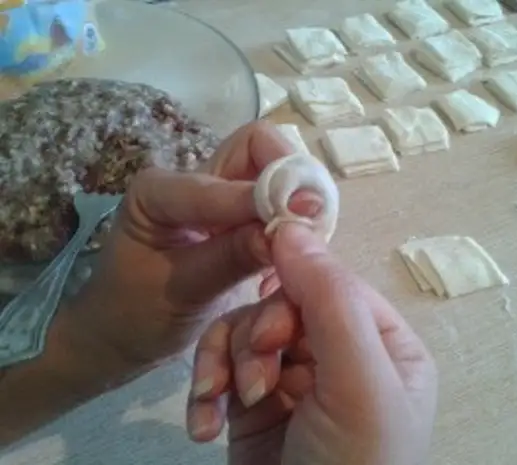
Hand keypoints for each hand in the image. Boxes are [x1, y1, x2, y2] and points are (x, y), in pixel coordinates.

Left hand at [67, 121, 294, 374]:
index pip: (225, 173)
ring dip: (297, 196)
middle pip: (256, 147)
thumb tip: (285, 232)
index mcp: (161, 190)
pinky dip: (294, 217)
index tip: (305, 217)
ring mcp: (217, 198)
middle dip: (290, 174)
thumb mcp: (180, 290)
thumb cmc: (135, 314)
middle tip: (312, 218)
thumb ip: (230, 257)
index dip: (267, 191)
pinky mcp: (236, 219)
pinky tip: (297, 250)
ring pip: (272, 170)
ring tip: (309, 237)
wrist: (124, 333)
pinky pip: (276, 201)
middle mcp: (193, 181)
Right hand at [187, 223, 437, 464]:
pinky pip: (221, 369)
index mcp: (383, 342)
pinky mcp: (253, 404)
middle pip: (282, 303)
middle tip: (255, 376)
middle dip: (259, 334)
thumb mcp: (358, 381)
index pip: (332, 283)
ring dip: (226, 361)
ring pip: (245, 330)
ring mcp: (293, 378)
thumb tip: (291, 224)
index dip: (294, 286)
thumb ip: (330, 299)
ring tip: (226, 400)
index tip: (263, 298)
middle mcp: (341, 353)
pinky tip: (203, 422)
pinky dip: (207, 389)